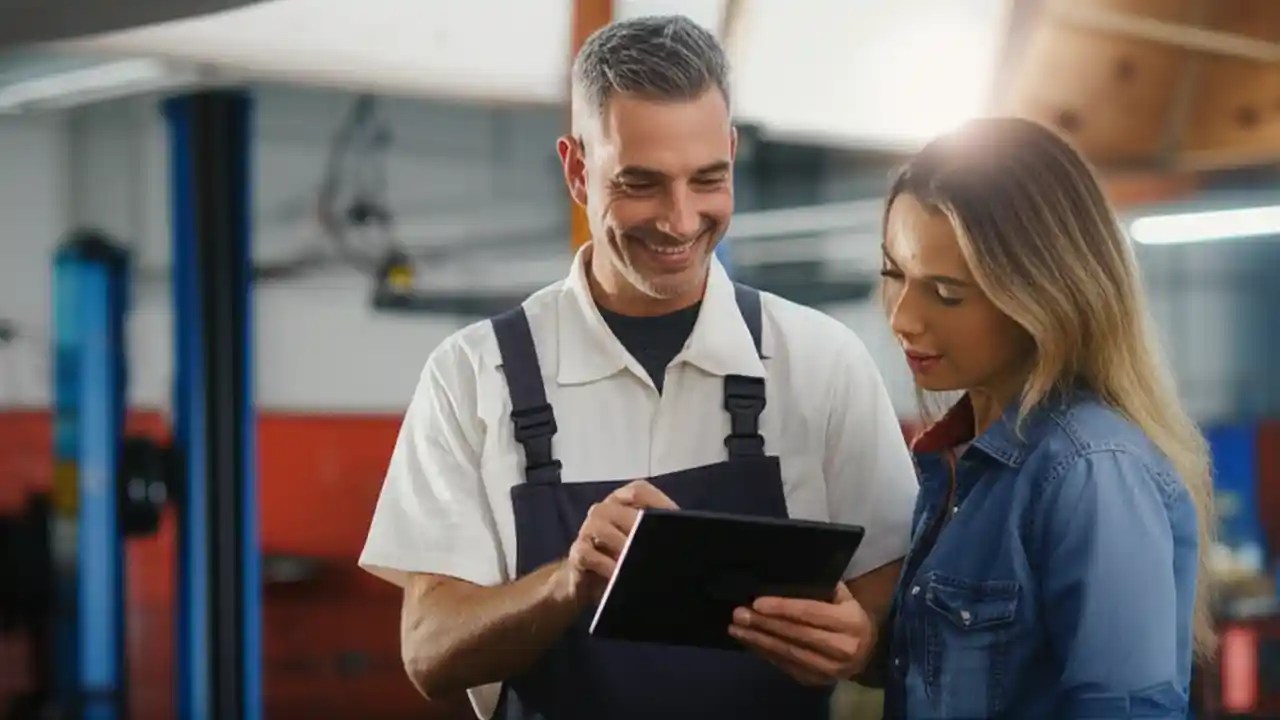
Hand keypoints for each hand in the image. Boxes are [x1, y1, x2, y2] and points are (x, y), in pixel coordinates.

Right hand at [555, 480, 677, 606]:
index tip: (677, 519)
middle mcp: (604, 510)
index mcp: (622, 501)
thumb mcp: (640, 543)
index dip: (658, 502)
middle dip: (641, 529)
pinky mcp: (577, 552)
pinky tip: (619, 575)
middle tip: (659, 547)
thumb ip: (657, 533)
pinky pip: (589, 554)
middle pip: (623, 511)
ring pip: (603, 529)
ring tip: (638, 562)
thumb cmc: (620, 557)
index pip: (639, 490)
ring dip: (623, 547)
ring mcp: (588, 529)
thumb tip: (686, 535)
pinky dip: (607, 565)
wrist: (586, 583)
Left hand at [728, 582, 873, 685]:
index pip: (810, 612)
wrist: (867, 650)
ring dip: (759, 641)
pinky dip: (766, 654)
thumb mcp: (843, 597)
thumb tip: (781, 576)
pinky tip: (750, 643)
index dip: (782, 608)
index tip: (757, 602)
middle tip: (739, 614)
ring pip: (789, 653)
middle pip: (796, 634)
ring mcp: (831, 669)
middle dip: (764, 624)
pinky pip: (787, 667)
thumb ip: (820, 587)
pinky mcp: (818, 681)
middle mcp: (843, 647)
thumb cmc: (847, 614)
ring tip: (736, 629)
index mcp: (849, 621)